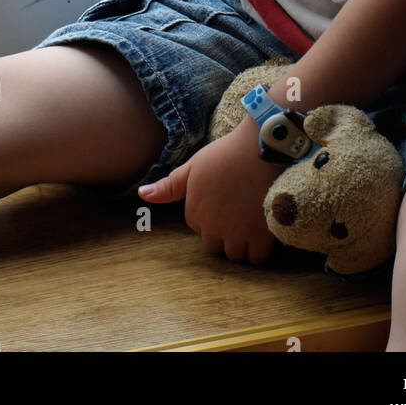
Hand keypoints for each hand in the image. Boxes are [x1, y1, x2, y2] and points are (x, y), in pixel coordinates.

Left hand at [138, 122, 281, 263]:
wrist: (260, 146)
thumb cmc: (226, 154)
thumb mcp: (193, 167)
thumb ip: (169, 186)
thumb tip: (142, 194)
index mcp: (195, 212)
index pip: (199, 229)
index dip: (212, 217)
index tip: (224, 201)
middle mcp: (213, 227)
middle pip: (215, 247)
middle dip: (225, 236)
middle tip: (238, 214)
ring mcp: (237, 233)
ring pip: (235, 255)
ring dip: (241, 245)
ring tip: (251, 222)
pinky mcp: (260, 235)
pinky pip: (256, 258)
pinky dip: (259, 250)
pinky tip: (263, 230)